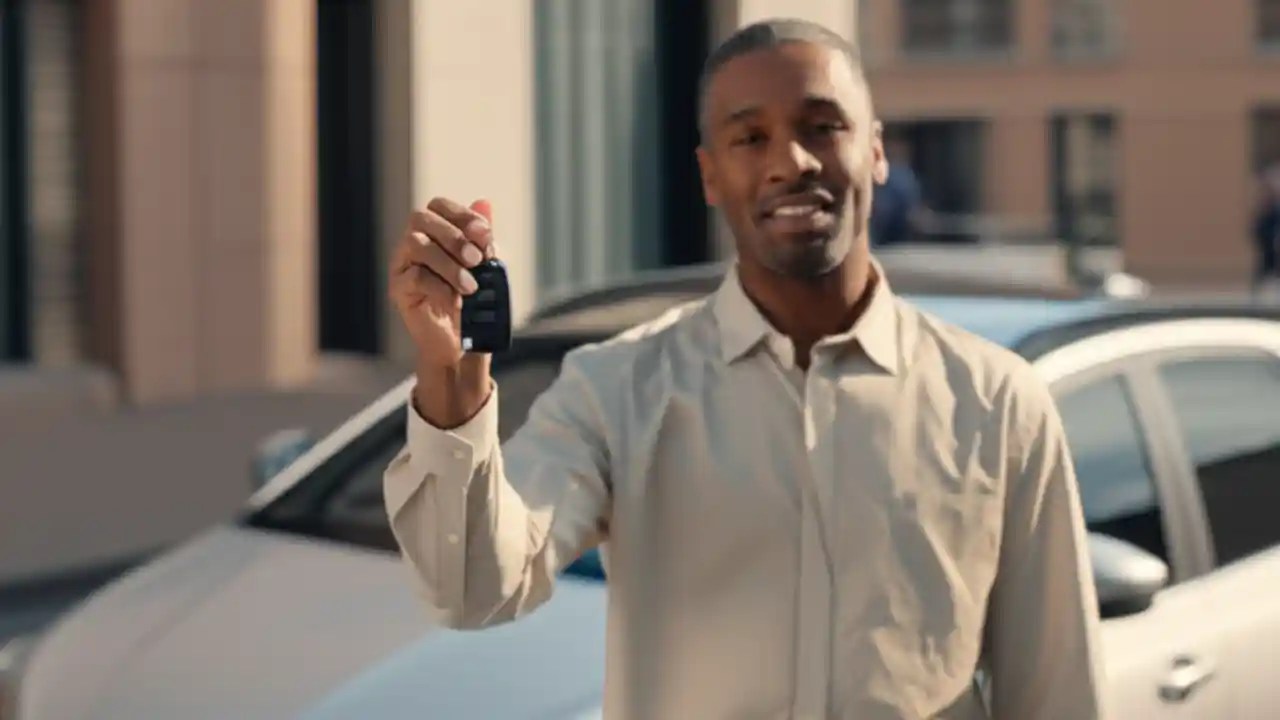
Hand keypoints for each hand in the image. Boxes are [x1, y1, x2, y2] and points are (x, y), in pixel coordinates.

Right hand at [389, 197, 495, 368]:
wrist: (460, 340)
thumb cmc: (470, 298)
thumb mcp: (483, 264)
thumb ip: (481, 236)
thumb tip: (484, 202)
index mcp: (433, 231)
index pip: (439, 205)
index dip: (462, 215)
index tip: (485, 235)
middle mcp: (413, 241)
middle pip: (422, 219)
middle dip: (454, 237)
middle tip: (477, 260)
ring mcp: (402, 264)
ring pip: (417, 244)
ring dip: (448, 264)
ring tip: (470, 286)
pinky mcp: (398, 288)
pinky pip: (413, 276)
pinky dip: (439, 286)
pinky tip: (455, 300)